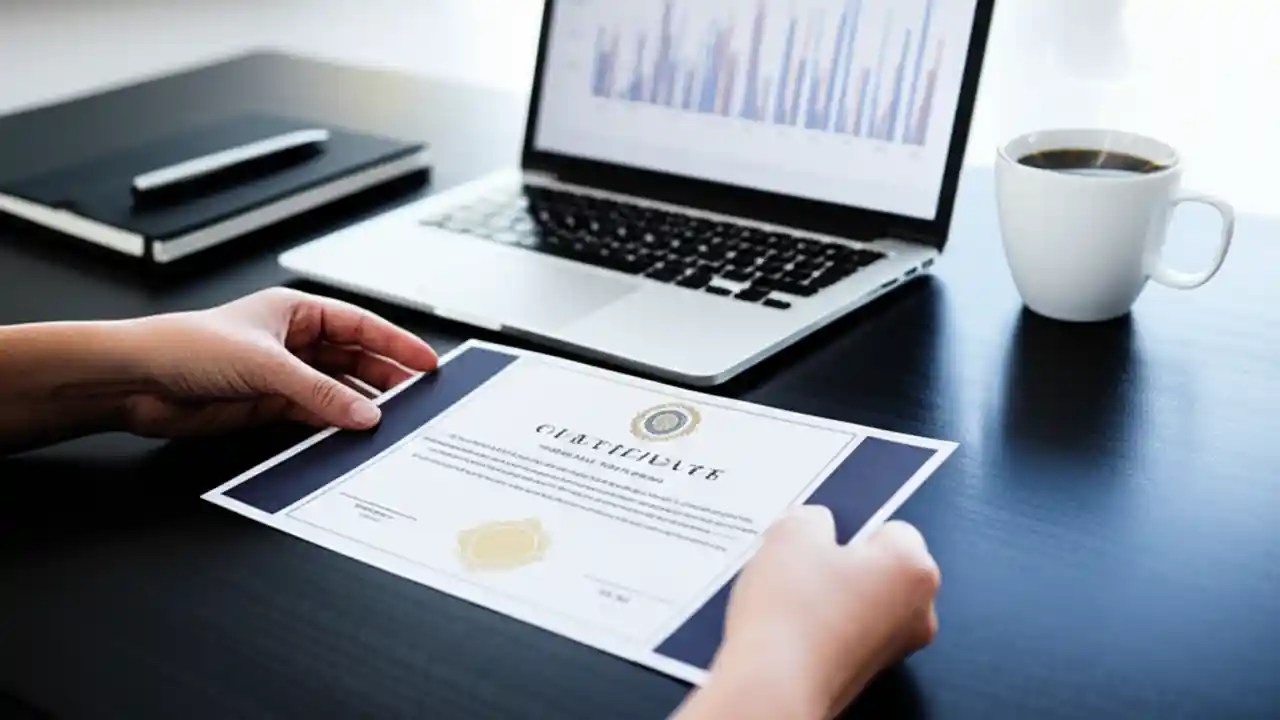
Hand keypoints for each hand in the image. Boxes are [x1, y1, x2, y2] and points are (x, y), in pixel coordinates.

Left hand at [120, 288, 436, 435]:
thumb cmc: (187, 346)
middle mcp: (293, 341)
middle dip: (385, 377)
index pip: (360, 326)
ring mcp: (283, 375)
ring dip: (360, 404)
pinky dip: (334, 424)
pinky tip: (353, 432)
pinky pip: (315, 415)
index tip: (426, 362)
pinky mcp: (270, 405)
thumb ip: (320, 392)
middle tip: (418, 397)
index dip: (396, 342)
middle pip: (355, 360)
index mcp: (296, 312)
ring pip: (338, 390)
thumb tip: (365, 412)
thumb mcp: (266, 364)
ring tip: (392, 420)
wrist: (137, 381)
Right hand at [678, 509, 939, 719]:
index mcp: (913, 567)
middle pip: (877, 566)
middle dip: (840, 563)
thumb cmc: (792, 616)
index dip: (848, 529)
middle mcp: (918, 611)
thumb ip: (811, 516)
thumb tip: (814, 525)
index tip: (819, 538)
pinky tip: (790, 626)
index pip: (889, 528)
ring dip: (829, 596)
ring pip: (860, 601)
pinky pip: (846, 631)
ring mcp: (893, 647)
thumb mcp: (791, 533)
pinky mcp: (865, 671)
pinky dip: (822, 626)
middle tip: (799, 565)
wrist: (771, 686)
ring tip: (789, 599)